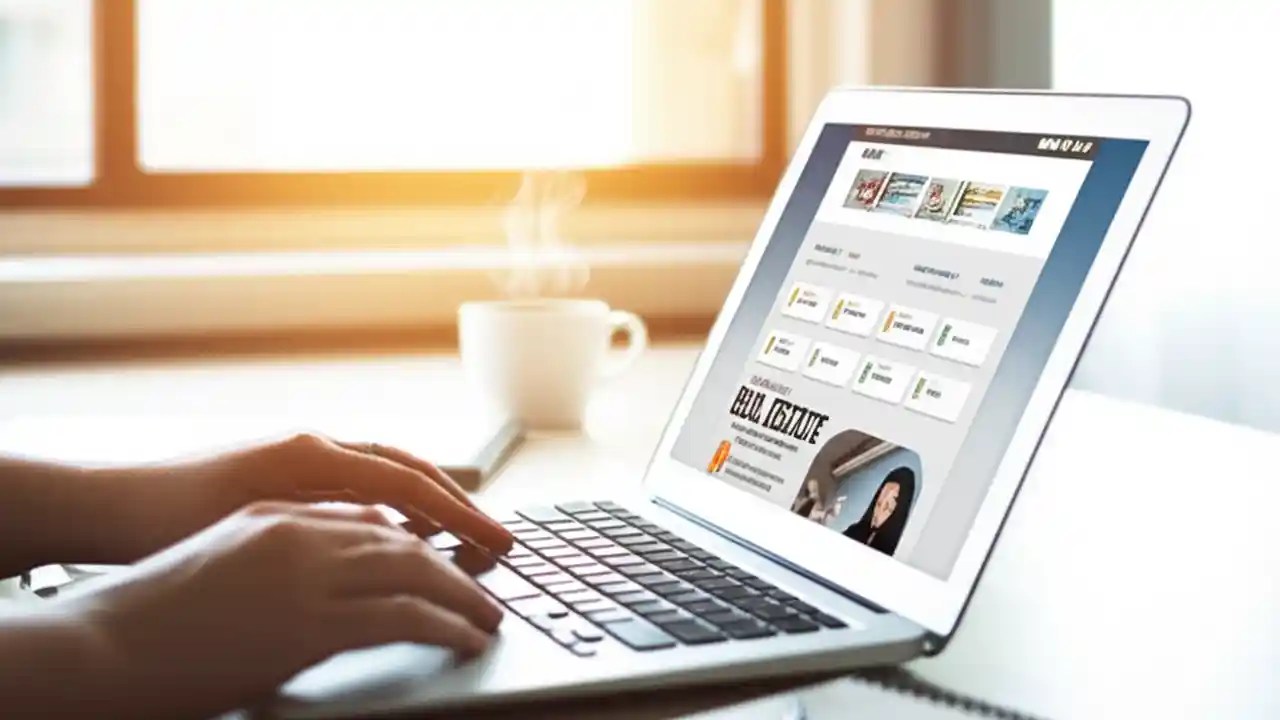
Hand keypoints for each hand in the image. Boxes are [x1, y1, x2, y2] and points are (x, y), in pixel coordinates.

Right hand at [58, 501, 503, 719]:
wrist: (102, 645)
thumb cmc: (155, 611)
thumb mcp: (228, 556)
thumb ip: (288, 546)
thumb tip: (336, 561)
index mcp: (280, 507)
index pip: (374, 508)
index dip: (425, 528)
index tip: (456, 547)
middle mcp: (300, 528)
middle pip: (404, 533)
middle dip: (457, 555)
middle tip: (494, 573)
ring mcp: (306, 572)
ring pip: (414, 568)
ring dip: (463, 592)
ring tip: (490, 613)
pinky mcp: (309, 622)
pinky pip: (404, 615)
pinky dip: (448, 624)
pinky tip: (468, 637)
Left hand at [104, 433, 512, 563]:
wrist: (107, 505)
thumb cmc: (167, 523)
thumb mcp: (254, 530)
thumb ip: (329, 529)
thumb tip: (395, 538)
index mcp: (309, 455)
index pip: (407, 481)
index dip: (460, 514)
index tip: (497, 542)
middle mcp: (312, 446)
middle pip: (408, 469)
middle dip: (459, 504)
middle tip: (499, 541)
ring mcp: (301, 456)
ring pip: (386, 475)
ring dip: (430, 504)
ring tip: (463, 539)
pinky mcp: (289, 473)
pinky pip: (360, 486)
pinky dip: (393, 506)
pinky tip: (401, 536)